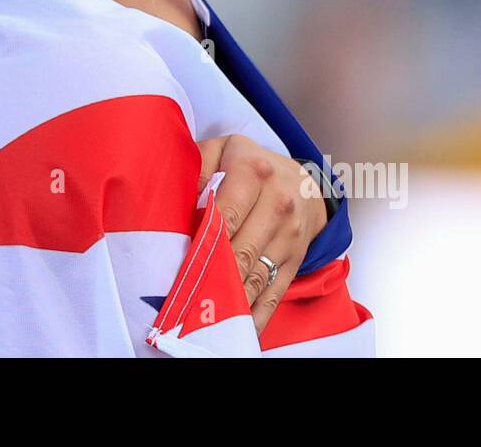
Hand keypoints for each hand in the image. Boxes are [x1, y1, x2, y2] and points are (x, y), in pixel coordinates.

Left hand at [196, 134, 327, 333]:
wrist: (303, 181)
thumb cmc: (250, 166)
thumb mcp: (222, 150)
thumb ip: (196, 164)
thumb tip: (177, 194)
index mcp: (253, 171)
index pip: (223, 213)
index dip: (201, 240)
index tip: (179, 262)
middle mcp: (277, 203)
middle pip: (240, 250)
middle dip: (211, 277)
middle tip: (182, 298)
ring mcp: (289, 236)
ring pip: (255, 276)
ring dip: (229, 301)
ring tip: (201, 319)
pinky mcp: (294, 261)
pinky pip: (273, 294)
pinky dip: (254, 315)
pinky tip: (235, 330)